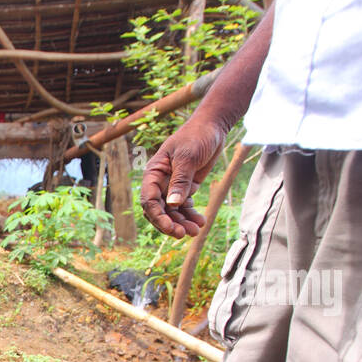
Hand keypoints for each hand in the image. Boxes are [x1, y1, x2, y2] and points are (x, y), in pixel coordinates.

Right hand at [140, 117, 228, 237]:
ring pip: (172, 211)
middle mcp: (160, 181)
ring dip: (182, 222)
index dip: (158, 216)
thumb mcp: (188, 156)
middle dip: (170, 223)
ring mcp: (172, 186)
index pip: (149, 200)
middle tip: (183, 234)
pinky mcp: (185, 188)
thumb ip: (180, 181)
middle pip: (159, 210)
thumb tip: (173, 204)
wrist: (213, 127)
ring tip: (196, 230)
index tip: (171, 227)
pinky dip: (191, 215)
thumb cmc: (197, 136)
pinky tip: (200, 222)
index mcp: (154, 172)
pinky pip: (184, 207)